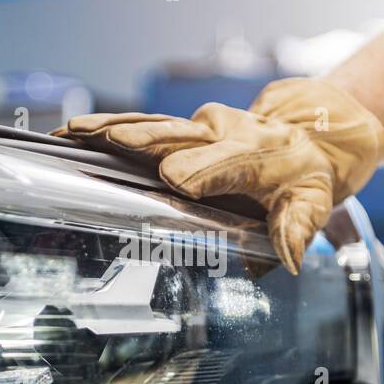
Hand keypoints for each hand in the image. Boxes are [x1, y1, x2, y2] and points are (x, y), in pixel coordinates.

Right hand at [54, 78, 383, 273]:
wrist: (310, 131)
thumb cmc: (305, 177)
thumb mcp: (312, 204)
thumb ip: (297, 229)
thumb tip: (291, 258)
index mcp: (252, 158)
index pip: (223, 164)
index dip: (200, 170)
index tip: (176, 178)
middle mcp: (220, 135)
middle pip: (177, 137)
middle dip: (143, 140)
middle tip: (107, 141)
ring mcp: (196, 128)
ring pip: (151, 126)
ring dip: (110, 128)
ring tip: (71, 132)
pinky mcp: (180, 128)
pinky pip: (141, 124)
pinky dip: (106, 126)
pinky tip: (71, 131)